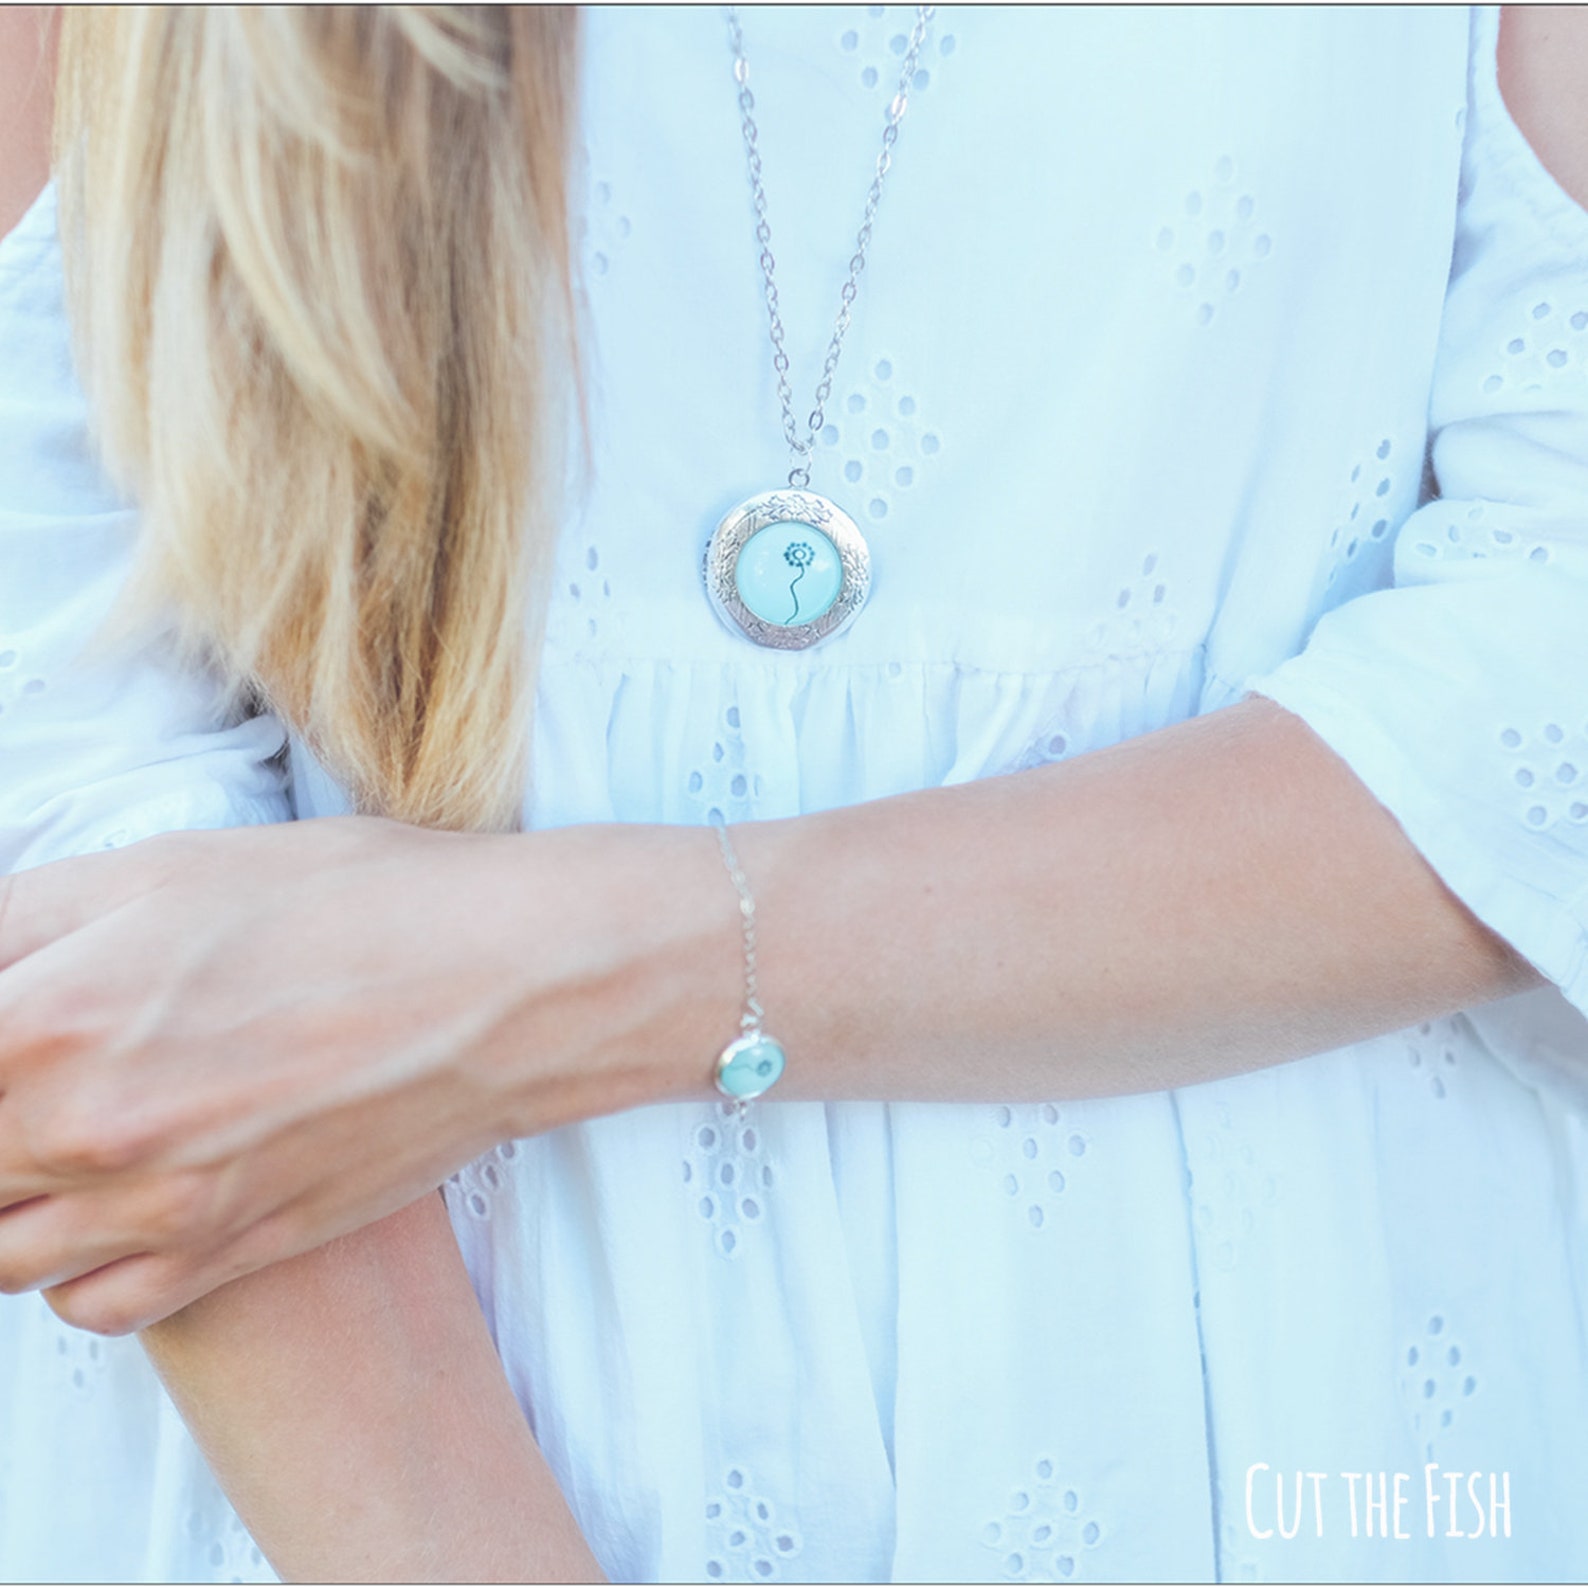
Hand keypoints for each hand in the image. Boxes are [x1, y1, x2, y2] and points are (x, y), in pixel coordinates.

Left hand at [0, 816, 727, 1333]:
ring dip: (11, 1190)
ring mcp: (161, 1213)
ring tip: (61, 1127)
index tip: (12, 1034)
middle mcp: (88, 1135)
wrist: (506, 985)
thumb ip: (19, 920)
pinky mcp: (230, 1253)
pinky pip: (86, 1304)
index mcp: (52, 1020)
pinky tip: (117, 1195)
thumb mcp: (169, 868)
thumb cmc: (357, 904)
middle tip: (42, 1063)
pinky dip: (73, 1261)